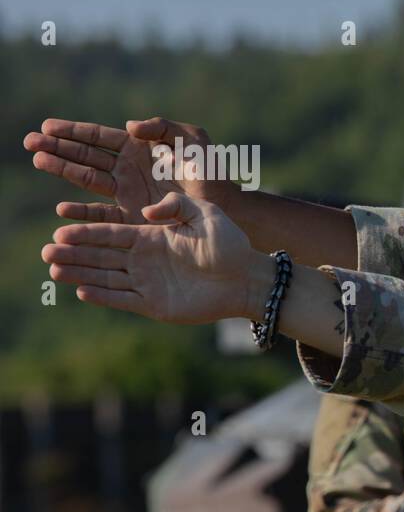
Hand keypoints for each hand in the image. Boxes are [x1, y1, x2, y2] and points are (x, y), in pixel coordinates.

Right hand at [25, 116, 232, 224]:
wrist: (226, 207)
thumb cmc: (212, 171)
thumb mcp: (192, 141)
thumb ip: (164, 127)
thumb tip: (129, 126)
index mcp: (138, 147)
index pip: (99, 137)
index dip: (73, 131)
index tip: (47, 126)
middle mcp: (127, 169)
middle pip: (85, 156)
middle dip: (57, 148)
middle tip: (29, 142)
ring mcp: (127, 192)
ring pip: (87, 180)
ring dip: (62, 170)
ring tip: (39, 161)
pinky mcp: (131, 216)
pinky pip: (101, 213)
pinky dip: (82, 212)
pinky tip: (62, 210)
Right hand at [42, 192, 258, 324]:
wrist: (247, 278)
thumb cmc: (230, 244)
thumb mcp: (205, 214)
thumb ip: (176, 206)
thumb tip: (145, 211)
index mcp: (151, 236)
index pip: (111, 233)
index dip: (86, 232)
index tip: (61, 229)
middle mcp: (144, 259)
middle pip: (101, 256)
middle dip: (74, 253)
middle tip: (47, 251)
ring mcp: (147, 282)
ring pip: (106, 278)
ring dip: (80, 274)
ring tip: (54, 270)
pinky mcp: (154, 305)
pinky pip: (123, 300)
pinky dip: (103, 296)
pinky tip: (82, 291)